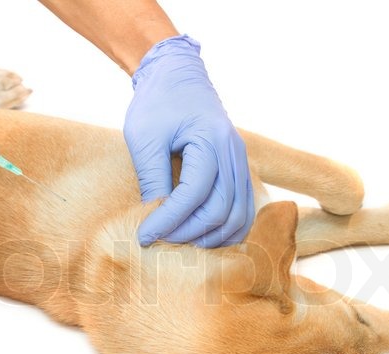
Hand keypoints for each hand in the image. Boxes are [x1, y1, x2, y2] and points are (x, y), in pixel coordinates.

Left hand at [124, 35, 254, 247]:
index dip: (168, 221)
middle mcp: (233, 153)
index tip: (144, 235)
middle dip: (187, 232)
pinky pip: (244, 208)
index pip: (193, 195)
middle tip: (158, 239)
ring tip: (181, 244)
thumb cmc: (157, 102)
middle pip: (220, 210)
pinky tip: (204, 237)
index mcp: (210, 140)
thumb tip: (154, 218)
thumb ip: (152, 177)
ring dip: (211, 237)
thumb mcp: (144, 137)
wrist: (178, 74)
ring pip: (239, 215)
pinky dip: (228, 229)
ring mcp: (241, 161)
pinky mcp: (239, 169)